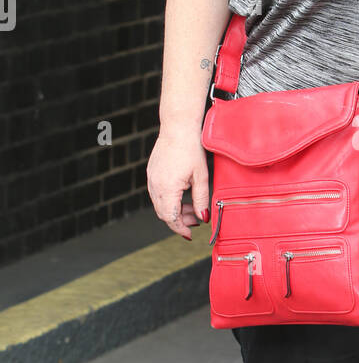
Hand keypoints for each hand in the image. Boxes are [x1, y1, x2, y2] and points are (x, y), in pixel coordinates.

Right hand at [146, 125, 209, 240]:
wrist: (177, 127)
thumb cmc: (191, 149)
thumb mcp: (201, 177)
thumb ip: (201, 199)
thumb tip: (203, 217)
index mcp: (168, 188)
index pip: (171, 218)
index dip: (180, 228)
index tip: (190, 234)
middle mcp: (155, 185)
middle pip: (164, 213)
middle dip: (179, 221)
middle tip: (195, 221)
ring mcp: (151, 179)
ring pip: (160, 204)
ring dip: (174, 210)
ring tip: (191, 208)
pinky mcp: (151, 173)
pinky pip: (157, 194)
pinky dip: (169, 200)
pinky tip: (182, 196)